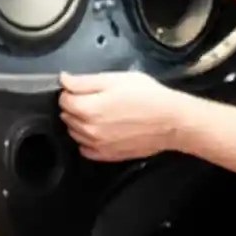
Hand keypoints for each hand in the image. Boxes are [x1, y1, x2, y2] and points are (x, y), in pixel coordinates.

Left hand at [58, 71, 187, 161]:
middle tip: (95, 98)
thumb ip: (84, 81)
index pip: (63, 100)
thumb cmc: (147, 97)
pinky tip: (100, 131)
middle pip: (67, 116)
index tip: (81, 88)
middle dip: (75, 106)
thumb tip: (64, 80)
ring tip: (100, 113)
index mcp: (87, 109)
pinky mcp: (108, 155)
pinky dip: (87, 140)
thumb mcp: (114, 79)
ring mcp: (98, 145)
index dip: (71, 91)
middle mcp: (89, 130)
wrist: (171, 121)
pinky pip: (86, 149)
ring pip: (75, 133)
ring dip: (80, 122)